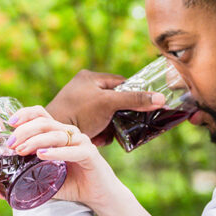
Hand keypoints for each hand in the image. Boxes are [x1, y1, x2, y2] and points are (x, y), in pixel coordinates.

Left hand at [8, 105, 120, 207]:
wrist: (98, 196)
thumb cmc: (72, 185)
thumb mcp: (44, 181)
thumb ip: (24, 181)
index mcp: (57, 134)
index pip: (41, 115)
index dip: (25, 114)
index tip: (10, 123)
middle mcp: (69, 134)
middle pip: (44, 122)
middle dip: (24, 131)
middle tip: (10, 145)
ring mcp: (80, 142)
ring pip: (56, 134)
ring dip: (36, 140)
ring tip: (22, 151)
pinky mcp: (90, 154)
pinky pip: (72, 150)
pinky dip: (56, 152)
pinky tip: (42, 155)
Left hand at [46, 70, 165, 145]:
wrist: (53, 136)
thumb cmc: (79, 113)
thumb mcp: (109, 104)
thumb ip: (135, 100)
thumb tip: (162, 99)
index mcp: (89, 77)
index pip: (120, 83)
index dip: (132, 94)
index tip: (140, 107)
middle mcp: (83, 88)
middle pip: (114, 101)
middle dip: (119, 115)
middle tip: (120, 124)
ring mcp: (79, 105)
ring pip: (106, 115)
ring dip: (109, 127)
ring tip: (105, 132)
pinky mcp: (77, 121)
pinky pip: (97, 125)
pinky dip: (99, 133)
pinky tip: (97, 138)